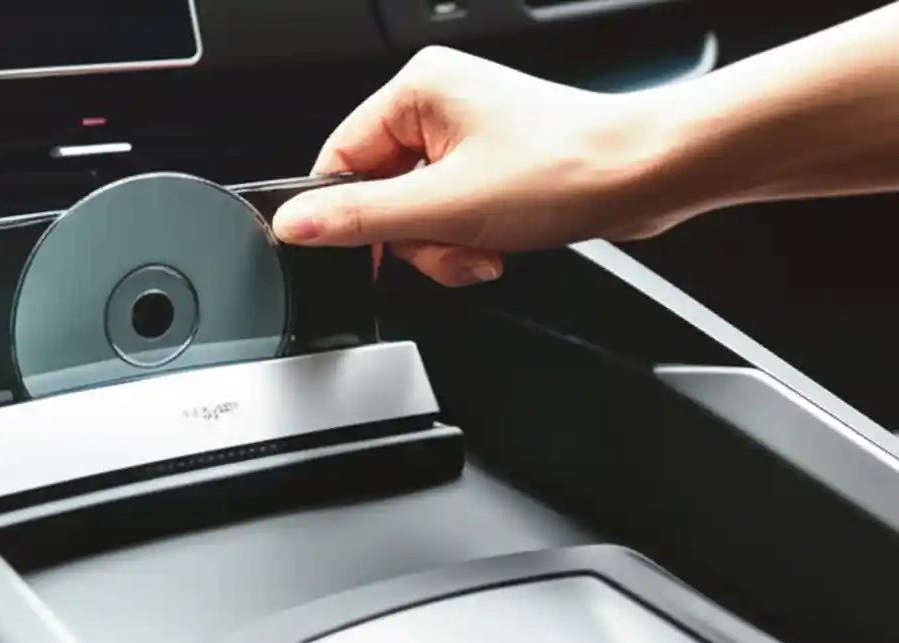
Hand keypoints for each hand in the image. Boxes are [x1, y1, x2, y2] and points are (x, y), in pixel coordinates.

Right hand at [272, 46, 674, 285]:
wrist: (648, 177)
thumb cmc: (568, 168)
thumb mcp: (445, 206)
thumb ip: (360, 219)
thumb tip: (294, 224)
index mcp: (417, 89)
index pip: (339, 160)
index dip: (344, 216)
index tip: (354, 254)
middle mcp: (439, 104)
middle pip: (378, 193)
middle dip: (413, 237)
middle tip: (450, 245)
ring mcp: (465, 135)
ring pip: (413, 212)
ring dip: (442, 246)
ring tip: (481, 248)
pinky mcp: (489, 164)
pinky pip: (447, 215)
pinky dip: (464, 241)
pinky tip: (494, 247)